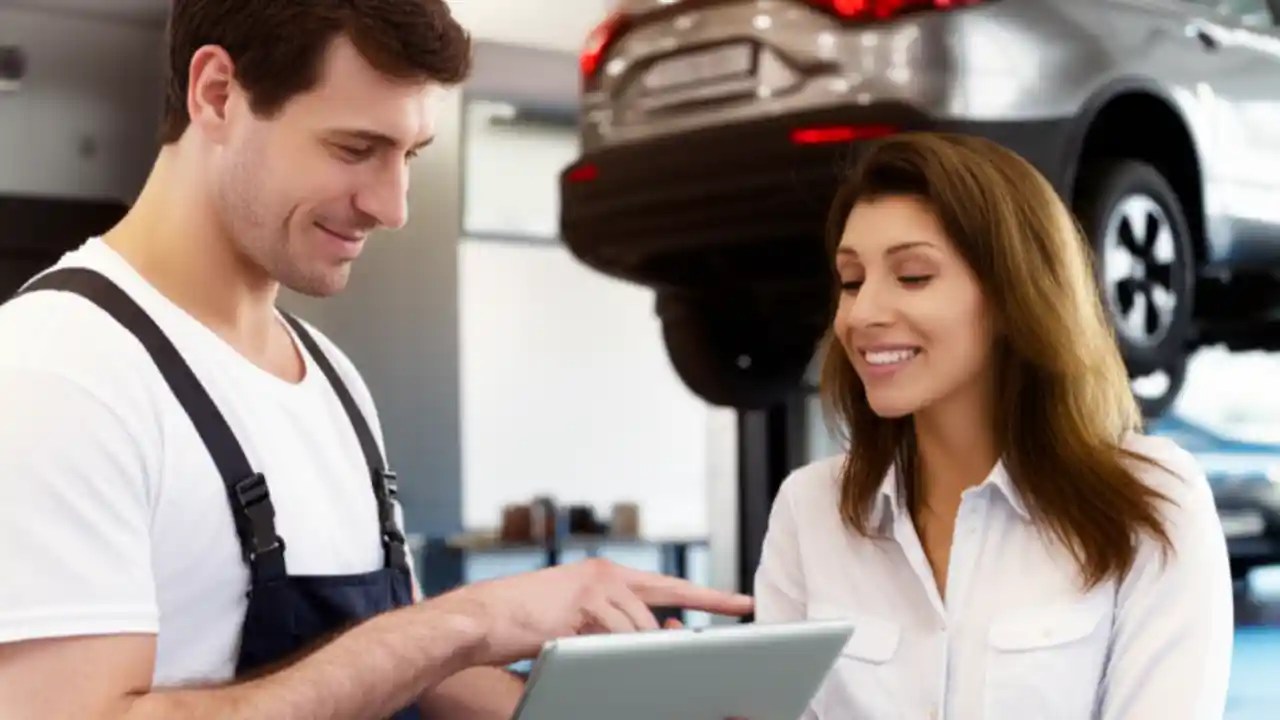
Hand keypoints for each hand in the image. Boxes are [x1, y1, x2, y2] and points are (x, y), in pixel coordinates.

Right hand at [435, 558, 752, 664]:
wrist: (482, 617)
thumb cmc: (525, 623)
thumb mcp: (577, 615)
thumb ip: (614, 622)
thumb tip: (658, 638)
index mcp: (607, 574)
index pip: (667, 584)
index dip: (706, 594)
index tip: (739, 602)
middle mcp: (606, 574)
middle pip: (669, 594)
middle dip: (709, 601)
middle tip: (742, 607)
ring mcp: (596, 587)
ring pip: (643, 628)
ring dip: (645, 651)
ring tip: (639, 665)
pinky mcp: (584, 605)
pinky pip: (619, 637)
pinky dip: (623, 654)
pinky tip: (615, 661)